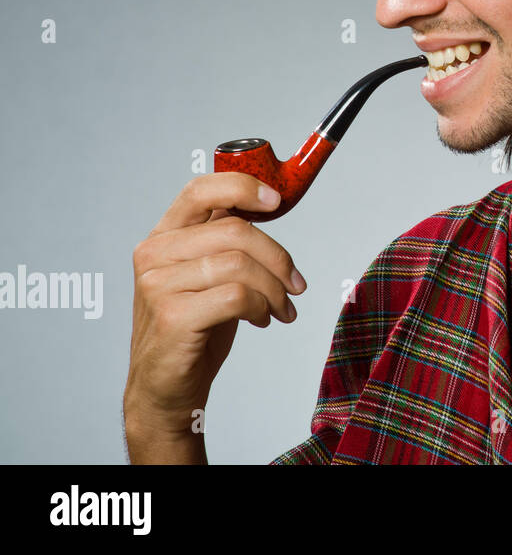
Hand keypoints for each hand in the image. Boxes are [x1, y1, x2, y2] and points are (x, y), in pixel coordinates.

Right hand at [124, 173, 306, 460]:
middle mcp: (154, 254)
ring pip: (240, 264)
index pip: (200, 189)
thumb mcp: (210, 274)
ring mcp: (158, 285)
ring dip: (274, 289)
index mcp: (164, 236)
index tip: (277, 201)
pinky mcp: (172, 316)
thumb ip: (228, 241)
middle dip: (278, 257)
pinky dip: (261, 307)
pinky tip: (262, 320)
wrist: (165, 386)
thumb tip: (273, 206)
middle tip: (296, 284)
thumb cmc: (195, 326)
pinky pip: (237, 296)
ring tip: (281, 308)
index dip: (242, 186)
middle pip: (235, 231)